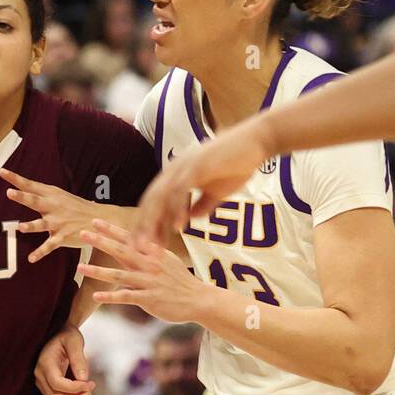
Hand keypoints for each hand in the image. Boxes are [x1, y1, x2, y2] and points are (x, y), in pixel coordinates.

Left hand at [1, 168, 96, 261]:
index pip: (30, 185)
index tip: (2, 172)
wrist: (98, 219)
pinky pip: (49, 246)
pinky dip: (40, 253)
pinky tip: (31, 258)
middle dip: (22, 197)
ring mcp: (58, 223)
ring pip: (41, 224)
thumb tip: (24, 186)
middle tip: (9, 193)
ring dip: (31, 226)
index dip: (15, 179)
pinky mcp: (62, 237)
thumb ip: (42, 194)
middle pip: (34, 201)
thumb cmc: (76, 207)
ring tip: (21, 227)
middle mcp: (53, 207)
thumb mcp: (60, 196)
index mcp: (52, 195)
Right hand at [34, 324, 94, 394]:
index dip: (75, 388)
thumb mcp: (75, 341)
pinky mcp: (47, 388)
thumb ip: (79, 360)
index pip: (57, 383)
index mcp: (45, 363)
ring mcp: (42, 383)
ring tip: (87, 391)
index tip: (90, 384)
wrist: (59, 336)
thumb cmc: (67, 336)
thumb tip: (83, 379)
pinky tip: (80, 393)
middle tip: (90, 389)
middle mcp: (40, 375)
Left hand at [77, 218, 204, 323]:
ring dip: (98, 271)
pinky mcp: (149, 298)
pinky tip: (96, 296)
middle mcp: (149, 264)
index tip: (95, 221)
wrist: (199, 299)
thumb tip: (135, 247)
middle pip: (121, 250)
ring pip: (119, 274)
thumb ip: (150, 254)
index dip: (111, 229)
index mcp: (153, 254)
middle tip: (82, 234)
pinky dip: (110, 296)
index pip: (129, 238)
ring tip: (80, 267)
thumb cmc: (180, 282)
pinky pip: (126, 296)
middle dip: (100, 241)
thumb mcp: (167, 261)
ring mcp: (149, 281)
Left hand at [136, 114, 275, 242]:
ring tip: (152, 245)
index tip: (144, 248)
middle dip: (143, 228)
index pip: (154, 204)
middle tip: (138, 252)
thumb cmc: (236, 165)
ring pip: (161, 197)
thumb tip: (192, 219)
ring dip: (155, 223)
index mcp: (176, 177)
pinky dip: (177, 209)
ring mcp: (184, 166)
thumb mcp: (216, 192)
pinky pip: (181, 190)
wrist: (256, 142)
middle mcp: (174, 171)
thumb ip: (202, 205)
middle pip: (151, 202)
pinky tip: (178, 228)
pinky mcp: (197, 165)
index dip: (147, 225)